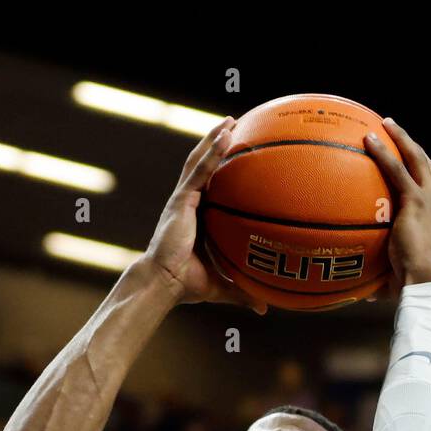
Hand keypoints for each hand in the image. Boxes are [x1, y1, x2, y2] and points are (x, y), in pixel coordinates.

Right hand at [143, 119, 267, 313]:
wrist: (165, 283)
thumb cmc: (188, 285)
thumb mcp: (223, 286)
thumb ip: (243, 292)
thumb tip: (265, 309)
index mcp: (196, 218)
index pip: (210, 187)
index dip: (220, 169)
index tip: (236, 155)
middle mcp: (188, 204)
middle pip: (203, 166)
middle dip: (216, 144)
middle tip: (234, 126)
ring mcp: (183, 200)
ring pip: (198, 161)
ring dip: (214, 140)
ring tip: (230, 121)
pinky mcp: (181, 200)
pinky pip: (199, 171)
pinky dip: (211, 152)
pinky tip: (225, 135)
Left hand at [364, 120, 430, 292]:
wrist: (423, 284)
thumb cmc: (410, 289)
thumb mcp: (397, 278)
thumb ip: (382, 277)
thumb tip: (361, 292)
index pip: (430, 188)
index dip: (420, 171)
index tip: (408, 160)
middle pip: (427, 165)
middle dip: (412, 146)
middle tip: (395, 131)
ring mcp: (430, 201)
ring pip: (416, 159)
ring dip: (400, 139)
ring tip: (384, 124)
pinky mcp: (416, 201)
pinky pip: (396, 170)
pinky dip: (383, 152)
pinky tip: (368, 140)